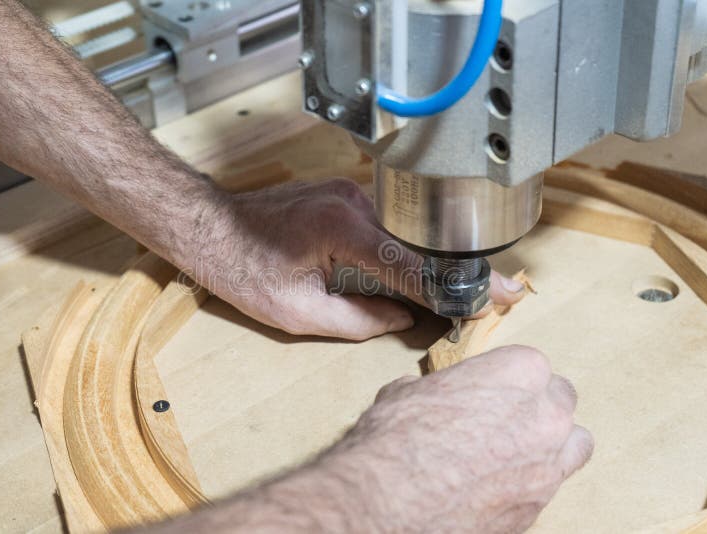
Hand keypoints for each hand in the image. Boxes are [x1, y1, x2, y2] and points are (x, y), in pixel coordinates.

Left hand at [189, 178, 525, 339]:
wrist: (211, 227)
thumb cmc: (242, 268)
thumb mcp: (296, 312)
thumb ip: (356, 319)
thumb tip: (400, 318)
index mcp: (342, 229)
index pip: (412, 263)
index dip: (455, 285)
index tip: (494, 294)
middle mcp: (352, 202)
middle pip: (418, 242)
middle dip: (456, 269)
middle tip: (496, 291)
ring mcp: (349, 193)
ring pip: (404, 232)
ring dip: (431, 259)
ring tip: (467, 287)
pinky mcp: (344, 196)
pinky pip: (387, 224)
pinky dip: (406, 247)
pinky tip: (423, 269)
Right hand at [324, 345, 592, 532]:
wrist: (389, 499)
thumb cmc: (396, 439)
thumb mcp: (407, 392)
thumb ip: (435, 389)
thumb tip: (426, 397)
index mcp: (517, 371)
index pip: (531, 364)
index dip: (506, 378)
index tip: (490, 389)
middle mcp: (544, 414)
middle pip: (560, 399)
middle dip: (535, 406)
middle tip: (503, 417)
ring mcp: (548, 462)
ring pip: (573, 442)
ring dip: (551, 441)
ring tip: (518, 449)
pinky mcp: (539, 505)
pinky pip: (554, 484)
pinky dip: (536, 480)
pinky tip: (505, 481)